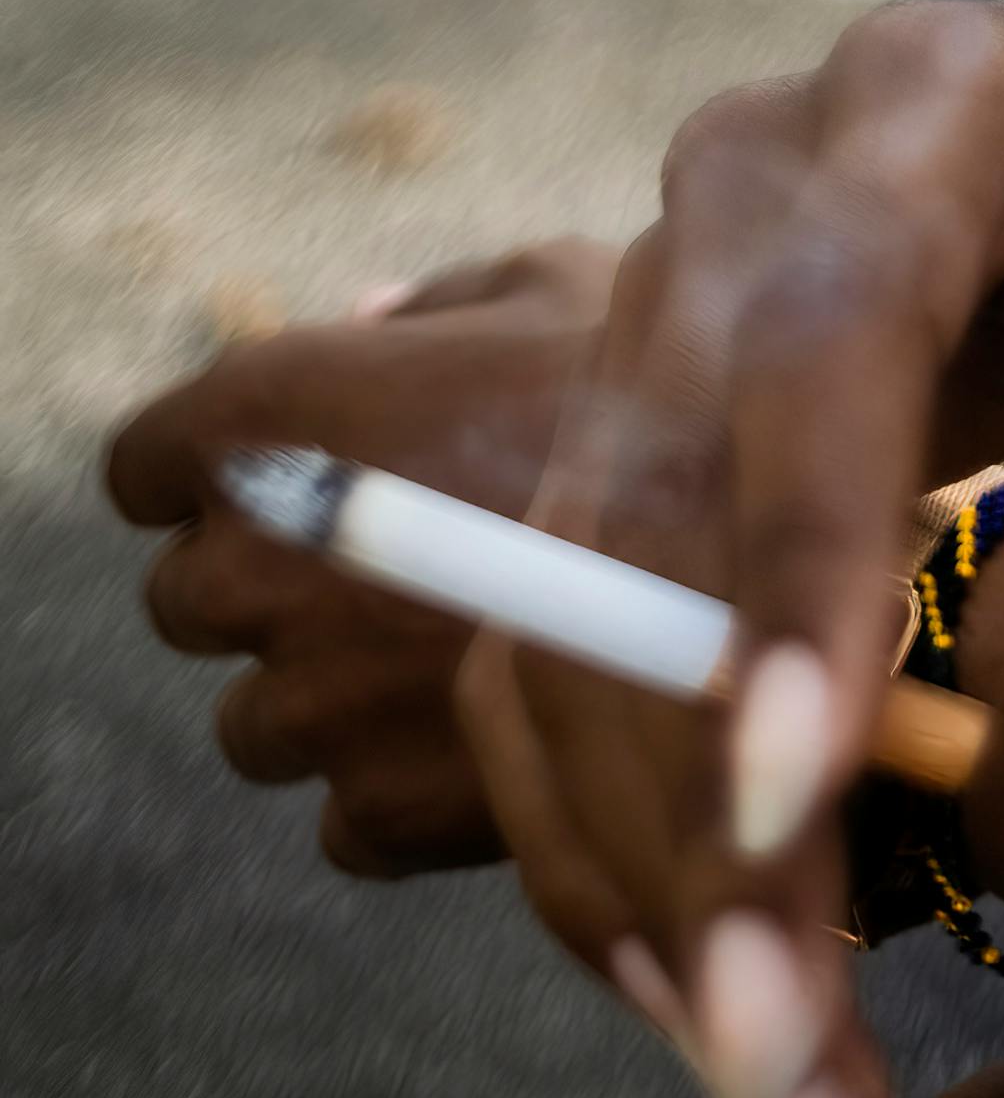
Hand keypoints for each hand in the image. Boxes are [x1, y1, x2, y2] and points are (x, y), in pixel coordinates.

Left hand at [105, 242, 617, 874]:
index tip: (277, 474)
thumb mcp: (554, 284)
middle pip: (189, 601)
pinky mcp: (379, 809)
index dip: (209, 469)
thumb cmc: (657, 391)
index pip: (147, 463)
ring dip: (326, 692)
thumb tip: (366, 319)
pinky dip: (398, 783)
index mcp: (273, 420)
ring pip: (257, 723)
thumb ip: (434, 307)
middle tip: (383, 563)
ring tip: (449, 659)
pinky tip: (497, 726)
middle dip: (268, 582)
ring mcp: (311, 702)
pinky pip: (346, 813)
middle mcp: (258, 565)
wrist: (762, 561)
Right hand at [460, 0, 1003, 1097]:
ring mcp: (649, 316)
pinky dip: (606, 833)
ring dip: (644, 868)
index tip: (793, 801)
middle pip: (662, 523)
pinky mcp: (611, 433)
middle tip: (782, 1067)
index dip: (792, 572)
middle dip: (701, 811)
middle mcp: (738, 199)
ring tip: (777, 1093)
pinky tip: (707, 988)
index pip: (824, 350)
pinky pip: (548, 655)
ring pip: (568, 618)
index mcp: (924, 111)